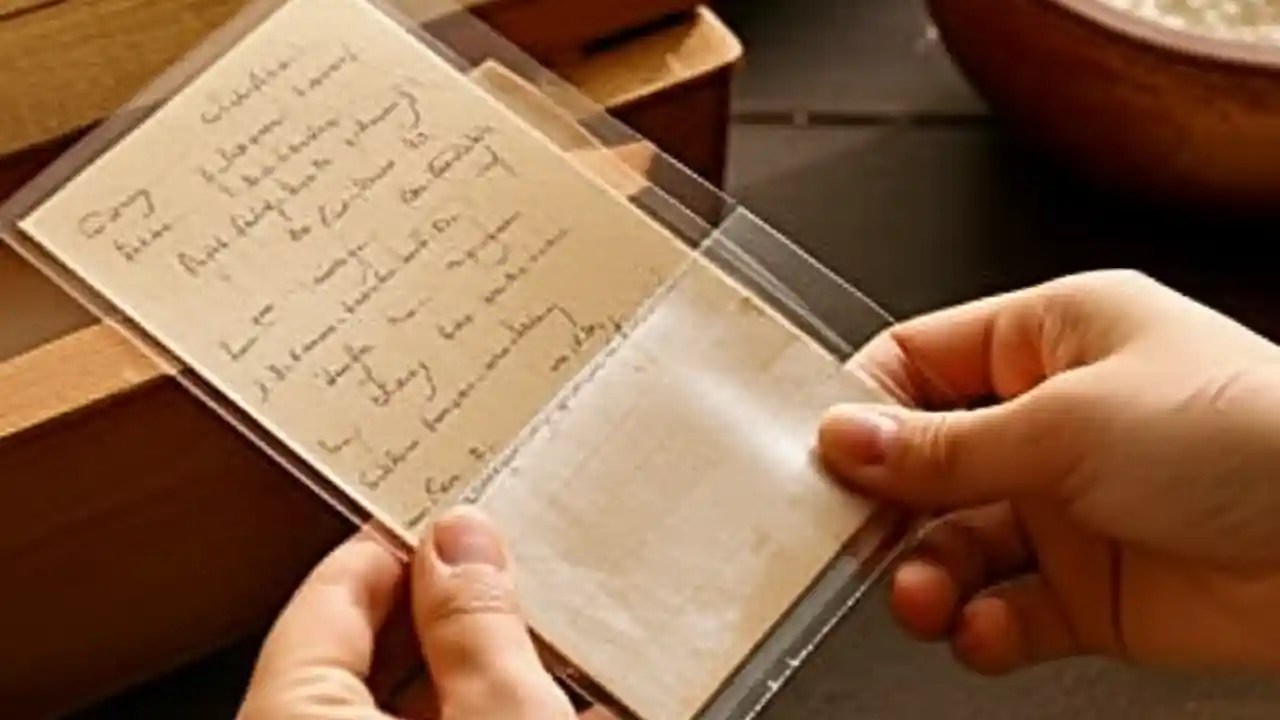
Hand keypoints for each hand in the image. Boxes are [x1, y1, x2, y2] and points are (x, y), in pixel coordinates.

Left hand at [238, 507, 596, 719]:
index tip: (456, 519)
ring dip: (470, 672)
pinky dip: (474, 716)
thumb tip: (464, 540)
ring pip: (396, 706)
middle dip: (446, 611)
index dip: (401, 545)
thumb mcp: (503, 719)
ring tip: (545, 642)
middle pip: (361, 655)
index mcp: (293, 718)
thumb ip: (477, 625)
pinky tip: (558, 703)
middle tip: (507, 573)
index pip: (329, 596)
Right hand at [819, 270, 1279, 675]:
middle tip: (853, 539)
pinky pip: (1007, 609)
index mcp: (1051, 340)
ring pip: (957, 545)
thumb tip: (844, 437)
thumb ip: (944, 446)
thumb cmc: (1246, 436)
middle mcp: (1053, 421)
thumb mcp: (1068, 424)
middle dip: (889, 508)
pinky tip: (987, 630)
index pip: (919, 362)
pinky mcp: (1090, 590)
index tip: (824, 454)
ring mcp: (1071, 508)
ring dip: (929, 576)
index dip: (865, 407)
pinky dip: (985, 628)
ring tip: (923, 599)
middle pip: (926, 464)